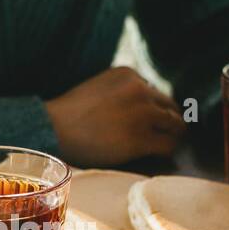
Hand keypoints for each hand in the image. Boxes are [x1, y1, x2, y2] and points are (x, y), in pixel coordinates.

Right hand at [45, 67, 185, 166]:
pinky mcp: (140, 138)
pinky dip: (167, 151)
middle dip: (168, 121)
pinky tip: (158, 155)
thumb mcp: (99, 87)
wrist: (53, 130)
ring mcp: (142, 114)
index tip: (148, 122)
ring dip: (172, 136)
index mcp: (129, 74)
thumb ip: (122, 90)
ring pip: (175, 125)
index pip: (154, 91)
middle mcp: (140, 89)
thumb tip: (145, 107)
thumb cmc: (70, 114)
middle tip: (165, 135)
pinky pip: (168, 145)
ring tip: (165, 145)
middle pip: (169, 106)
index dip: (153, 109)